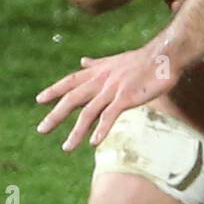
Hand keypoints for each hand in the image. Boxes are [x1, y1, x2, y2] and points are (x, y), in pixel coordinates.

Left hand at [36, 42, 177, 150]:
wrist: (165, 56)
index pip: (71, 81)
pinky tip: (94, 142)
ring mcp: (113, 89)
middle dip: (56, 115)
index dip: (55, 90)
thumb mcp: (115, 60)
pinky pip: (110, 115)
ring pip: (88, 112)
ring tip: (66, 147)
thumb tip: (82, 60)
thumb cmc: (143, 60)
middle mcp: (101, 81)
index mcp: (98, 72)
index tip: (39, 100)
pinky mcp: (126, 97)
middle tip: (41, 129)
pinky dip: (101, 129)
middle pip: (73, 98)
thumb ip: (97, 64)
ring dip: (76, 131)